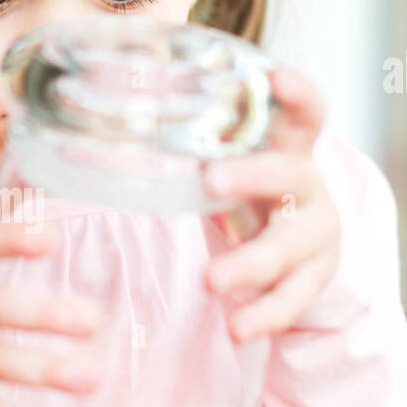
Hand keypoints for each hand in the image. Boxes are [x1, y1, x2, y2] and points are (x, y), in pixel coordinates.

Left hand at [202, 66, 340, 340]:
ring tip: (212, 282)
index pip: (303, 112)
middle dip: (252, 176)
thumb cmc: (247, 187)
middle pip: (289, 174)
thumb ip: (182, 136)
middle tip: (210, 181)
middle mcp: (308, 184)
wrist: (302, 239)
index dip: (297, 93)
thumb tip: (90, 107)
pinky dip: (264, 315)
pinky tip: (237, 329)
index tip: (277, 77)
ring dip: (251, 263)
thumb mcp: (230, 156)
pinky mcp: (314, 278)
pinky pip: (292, 299)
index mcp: (287, 145)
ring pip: (290, 247)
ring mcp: (316, 234)